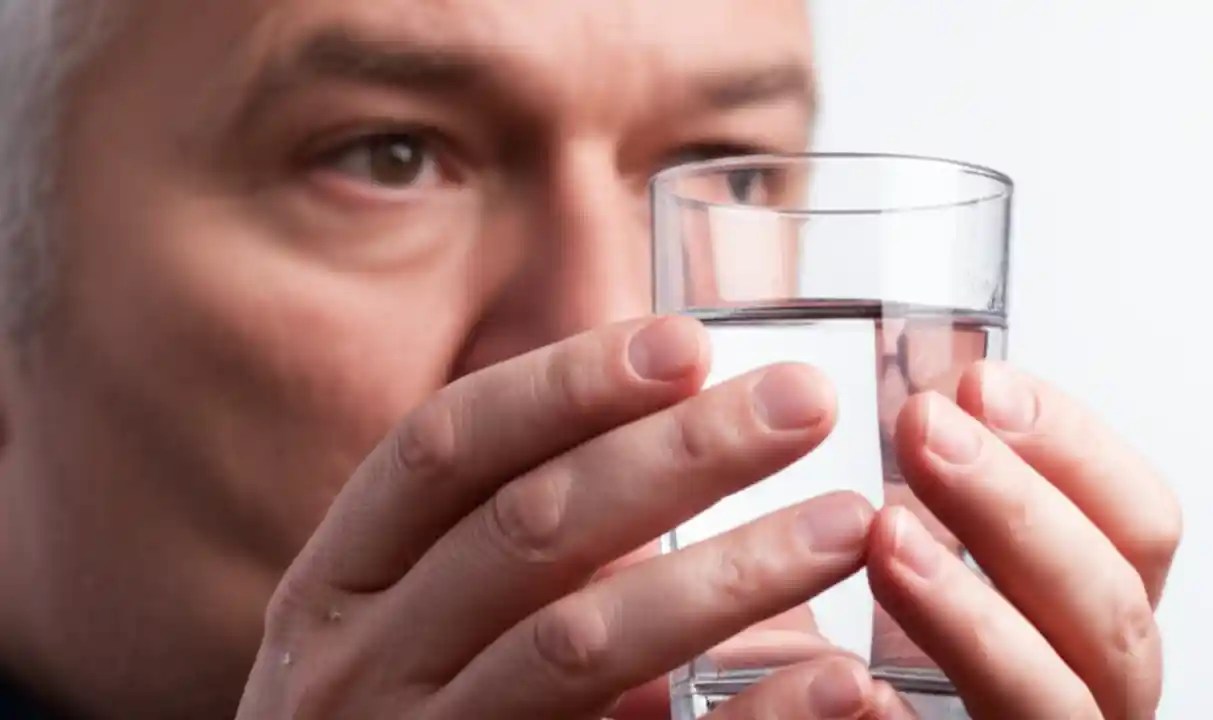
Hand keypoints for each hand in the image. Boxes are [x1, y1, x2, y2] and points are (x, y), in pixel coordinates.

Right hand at [234, 317, 880, 719]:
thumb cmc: (398, 705)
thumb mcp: (406, 608)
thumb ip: (506, 524)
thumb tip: (669, 404)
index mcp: (340, 579)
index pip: (443, 447)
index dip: (566, 386)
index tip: (689, 342)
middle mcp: (361, 664)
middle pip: (529, 530)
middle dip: (678, 457)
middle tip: (806, 402)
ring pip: (581, 645)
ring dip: (727, 576)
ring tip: (846, 525)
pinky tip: (836, 681)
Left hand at [867, 362, 1181, 718]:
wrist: (854, 712)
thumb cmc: (869, 666)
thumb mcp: (922, 557)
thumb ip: (943, 489)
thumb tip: (918, 391)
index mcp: (1090, 614)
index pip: (1136, 526)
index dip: (1075, 447)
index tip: (983, 384)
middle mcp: (1092, 686)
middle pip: (1108, 604)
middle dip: (1018, 505)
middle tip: (925, 428)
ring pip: (1052, 701)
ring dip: (975, 611)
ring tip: (885, 535)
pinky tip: (861, 692)